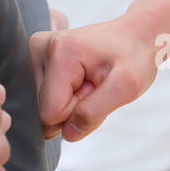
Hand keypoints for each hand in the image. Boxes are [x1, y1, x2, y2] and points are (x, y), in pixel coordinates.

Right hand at [32, 0, 169, 142]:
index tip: (97, 89)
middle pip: (44, 110)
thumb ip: (94, 113)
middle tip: (95, 84)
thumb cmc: (134, 57)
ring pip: (43, 106)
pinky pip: (44, 97)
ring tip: (90, 80)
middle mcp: (38, 47)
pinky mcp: (35, 59)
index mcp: (59, 51)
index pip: (51, 112)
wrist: (135, 36)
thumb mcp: (126, 87)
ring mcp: (33, 52)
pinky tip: (80, 78)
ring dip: (71, 102)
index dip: (77, 111)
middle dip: (73, 106)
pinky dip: (66, 95)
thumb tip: (67, 134)